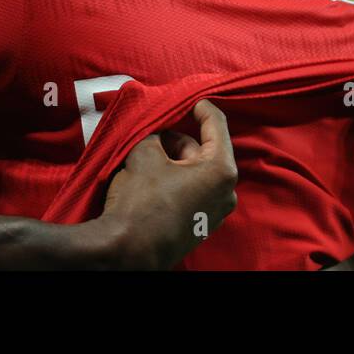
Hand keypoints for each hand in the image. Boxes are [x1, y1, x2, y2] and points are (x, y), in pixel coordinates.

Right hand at [95, 99, 237, 268]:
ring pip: (197, 172)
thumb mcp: (144, 154)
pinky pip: (193, 191)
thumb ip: (156, 135)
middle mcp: (227, 192)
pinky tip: (153, 175)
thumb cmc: (140, 202)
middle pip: (205, 150)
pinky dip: (177, 179)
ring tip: (148, 154)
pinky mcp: (201, 226)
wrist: (127, 253)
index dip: (202, 108)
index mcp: (221, 170)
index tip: (191, 100)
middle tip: (154, 131)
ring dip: (176, 160)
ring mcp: (216, 212)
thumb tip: (158, 134)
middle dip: (179, 138)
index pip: (217, 125)